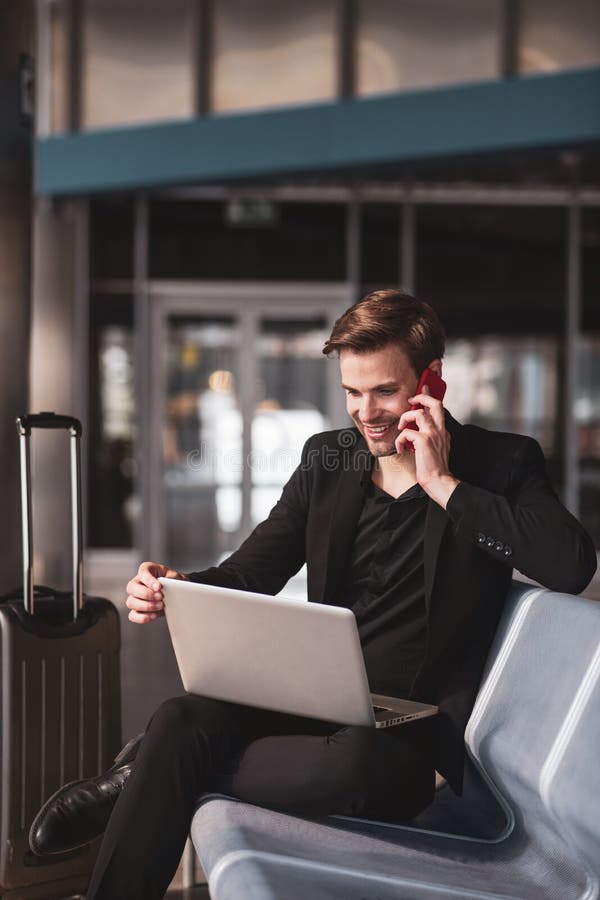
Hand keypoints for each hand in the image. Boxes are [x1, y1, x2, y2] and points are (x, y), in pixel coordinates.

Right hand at [125, 561, 187, 624]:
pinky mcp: (137, 609)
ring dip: (146, 606)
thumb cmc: (173, 581)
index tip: (158, 587)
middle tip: (160, 597)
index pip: (142, 573)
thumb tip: (169, 584)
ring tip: (160, 605)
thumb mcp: (175, 576)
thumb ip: (172, 578)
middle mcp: (137, 582)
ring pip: (131, 602)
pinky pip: (132, 615)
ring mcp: (135, 597)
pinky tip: (154, 615)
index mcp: (146, 570)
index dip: (149, 581)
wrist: (177, 592)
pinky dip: (142, 617)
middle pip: (131, 587)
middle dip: (146, 594)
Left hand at [395, 387, 458, 506]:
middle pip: (434, 403)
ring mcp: (432, 434)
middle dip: (421, 396)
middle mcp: (440, 430)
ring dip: (405, 418)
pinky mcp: (423, 441)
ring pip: (417, 413)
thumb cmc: (435, 467)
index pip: (438, 407)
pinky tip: (401, 449)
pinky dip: (400, 440)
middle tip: (411, 399)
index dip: (430, 395)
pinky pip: (406, 432)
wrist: (438, 480)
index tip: (423, 387)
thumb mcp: (437, 447)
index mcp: (443, 431)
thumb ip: (432, 436)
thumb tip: (419, 431)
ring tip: (402, 428)